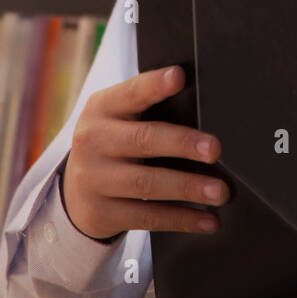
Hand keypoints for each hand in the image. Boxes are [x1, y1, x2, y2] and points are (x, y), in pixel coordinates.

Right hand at [62, 65, 227, 239]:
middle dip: (183, 143)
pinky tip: (208, 220)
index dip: (155, 85)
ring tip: (220, 191)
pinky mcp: (101, 213)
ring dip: (189, 187)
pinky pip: (147, 217)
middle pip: (143, 139)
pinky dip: (182, 219)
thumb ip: (151, 109)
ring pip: (147, 183)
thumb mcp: (121, 118)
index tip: (179, 77)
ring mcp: (93, 179)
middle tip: (215, 149)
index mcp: (103, 108)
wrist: (75, 191)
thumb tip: (206, 108)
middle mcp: (93, 140)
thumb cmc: (116, 143)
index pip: (132, 92)